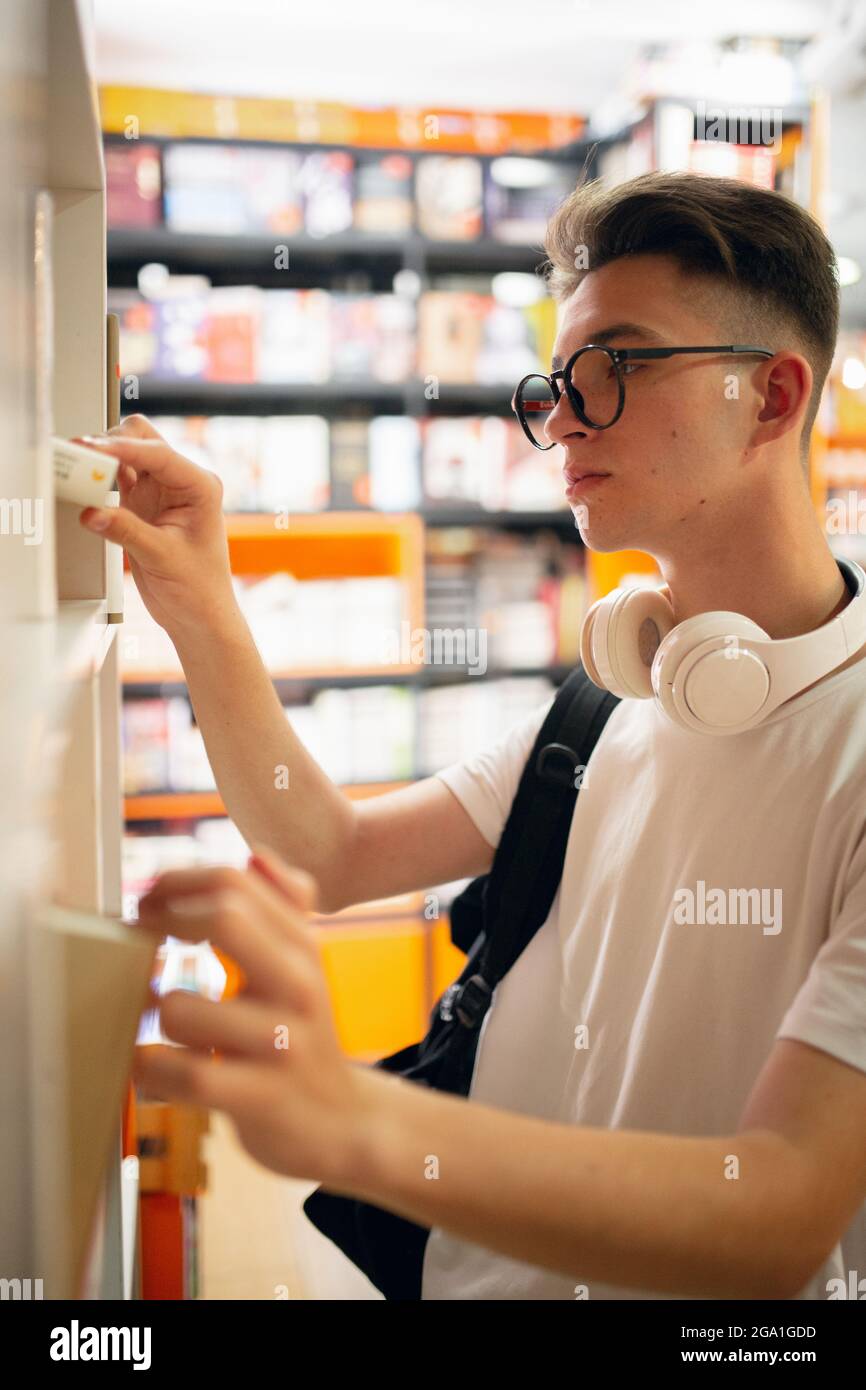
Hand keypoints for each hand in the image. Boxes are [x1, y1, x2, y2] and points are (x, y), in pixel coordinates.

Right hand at [72, 414, 239, 639]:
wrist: (199, 616)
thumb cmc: (200, 589)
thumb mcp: (162, 558)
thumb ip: (126, 531)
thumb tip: (92, 511)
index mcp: (201, 487)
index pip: (159, 454)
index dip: (122, 447)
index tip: (91, 448)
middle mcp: (181, 483)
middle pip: (142, 440)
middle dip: (110, 443)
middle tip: (81, 457)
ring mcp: (160, 491)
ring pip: (126, 454)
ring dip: (102, 458)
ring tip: (77, 469)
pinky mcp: (141, 505)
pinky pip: (116, 478)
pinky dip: (99, 477)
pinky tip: (84, 485)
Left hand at [133, 846, 383, 1187]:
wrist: (345, 1123)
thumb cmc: (304, 1039)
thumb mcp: (304, 969)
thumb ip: (286, 909)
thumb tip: (258, 856)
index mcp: (302, 946)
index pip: (236, 883)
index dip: (179, 882)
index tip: (147, 902)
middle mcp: (299, 984)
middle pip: (225, 916)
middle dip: (162, 924)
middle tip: (136, 944)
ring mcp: (283, 1042)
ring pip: (185, 1008)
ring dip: (150, 1015)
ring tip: (149, 1019)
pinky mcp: (264, 1097)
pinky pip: (188, 1074)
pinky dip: (151, 1070)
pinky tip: (149, 1066)